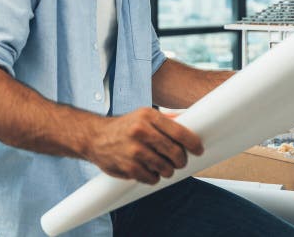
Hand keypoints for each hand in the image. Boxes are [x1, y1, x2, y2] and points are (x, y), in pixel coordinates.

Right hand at [82, 107, 203, 184]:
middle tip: (179, 161)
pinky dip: (153, 177)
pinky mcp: (128, 167)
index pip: (179, 132)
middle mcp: (141, 131)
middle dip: (181, 160)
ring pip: (166, 168)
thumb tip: (190, 121)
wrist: (95, 137)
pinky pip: (152, 178)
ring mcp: (134, 150)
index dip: (193, 143)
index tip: (198, 149)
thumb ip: (166, 120)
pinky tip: (148, 169)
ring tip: (161, 165)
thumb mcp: (143, 116)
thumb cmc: (124, 127)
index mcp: (148, 116)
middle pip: (175, 152)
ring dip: (167, 170)